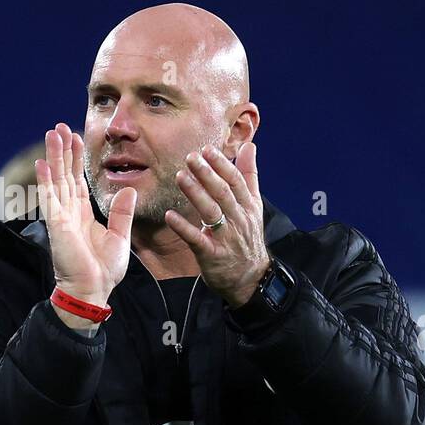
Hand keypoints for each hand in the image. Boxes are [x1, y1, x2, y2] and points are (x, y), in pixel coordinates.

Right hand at [35, 123, 136, 312]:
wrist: (93, 289)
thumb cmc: (103, 269)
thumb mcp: (120, 236)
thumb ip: (122, 212)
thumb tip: (128, 188)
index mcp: (82, 214)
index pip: (77, 180)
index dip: (76, 159)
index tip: (75, 138)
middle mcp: (69, 212)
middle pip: (64, 174)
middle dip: (63, 150)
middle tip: (60, 126)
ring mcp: (61, 217)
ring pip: (56, 179)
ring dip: (54, 156)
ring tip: (53, 133)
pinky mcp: (57, 225)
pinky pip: (50, 198)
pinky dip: (46, 180)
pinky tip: (44, 163)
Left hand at [165, 142, 270, 307]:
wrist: (251, 278)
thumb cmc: (247, 238)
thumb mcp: (254, 206)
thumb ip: (249, 175)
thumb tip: (249, 146)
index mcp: (248, 207)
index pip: (236, 181)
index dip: (222, 165)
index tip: (207, 150)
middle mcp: (239, 220)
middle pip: (223, 193)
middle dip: (207, 174)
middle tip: (190, 157)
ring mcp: (226, 238)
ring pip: (211, 212)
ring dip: (196, 194)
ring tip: (180, 177)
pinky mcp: (212, 255)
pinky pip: (197, 239)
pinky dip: (184, 227)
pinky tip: (170, 216)